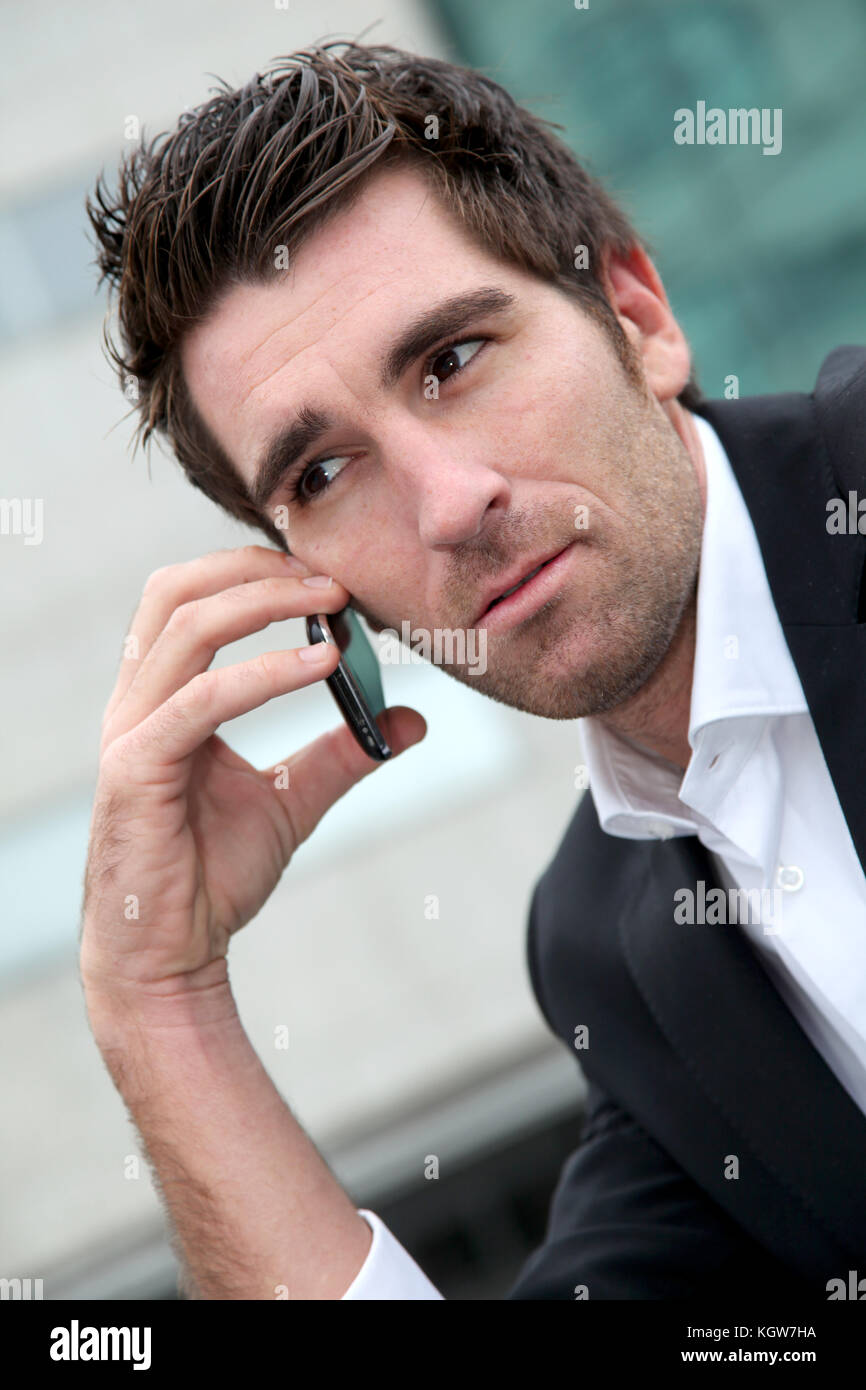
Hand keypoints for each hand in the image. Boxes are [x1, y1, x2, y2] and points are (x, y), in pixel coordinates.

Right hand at [79, 545, 424, 1013]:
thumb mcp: (292, 799)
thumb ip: (343, 753)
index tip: (331, 575)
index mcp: (162, 698)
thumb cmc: (213, 875)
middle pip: (175, 592)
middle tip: (331, 575)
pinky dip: (264, 675)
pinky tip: (322, 665)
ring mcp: (130, 734)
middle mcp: (136, 704)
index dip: (256, 572)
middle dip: (254, 568)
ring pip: (184, 629)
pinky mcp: (136, 771)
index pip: (192, 600)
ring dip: (264, 602)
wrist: (172, 955)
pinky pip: (200, 702)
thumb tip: (411, 719)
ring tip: (333, 601)